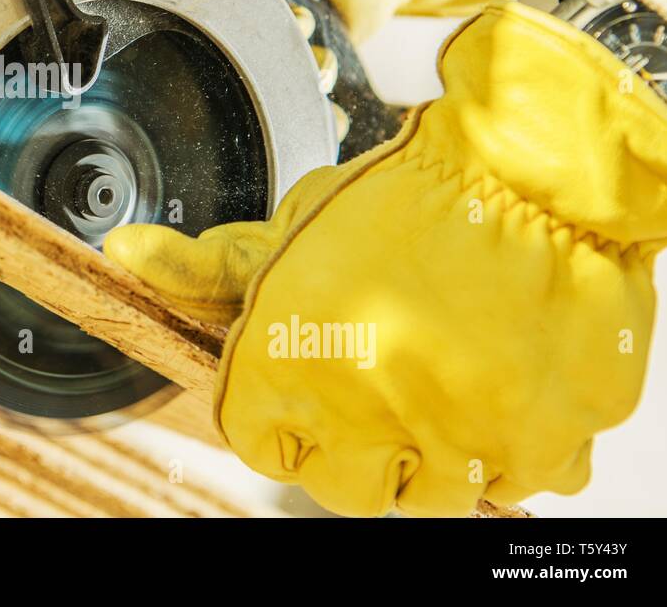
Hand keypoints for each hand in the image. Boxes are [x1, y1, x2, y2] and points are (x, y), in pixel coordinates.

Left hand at [106, 2, 666, 515]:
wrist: (531, 170)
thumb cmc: (404, 196)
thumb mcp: (287, 228)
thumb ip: (203, 264)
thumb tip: (123, 253)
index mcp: (292, 374)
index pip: (262, 446)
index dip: (279, 418)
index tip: (303, 396)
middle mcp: (370, 422)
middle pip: (345, 486)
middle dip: (350, 446)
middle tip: (374, 391)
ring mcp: (461, 440)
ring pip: (429, 495)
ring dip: (430, 454)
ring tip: (440, 387)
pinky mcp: (543, 442)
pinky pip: (519, 479)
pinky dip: (513, 448)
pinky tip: (500, 390)